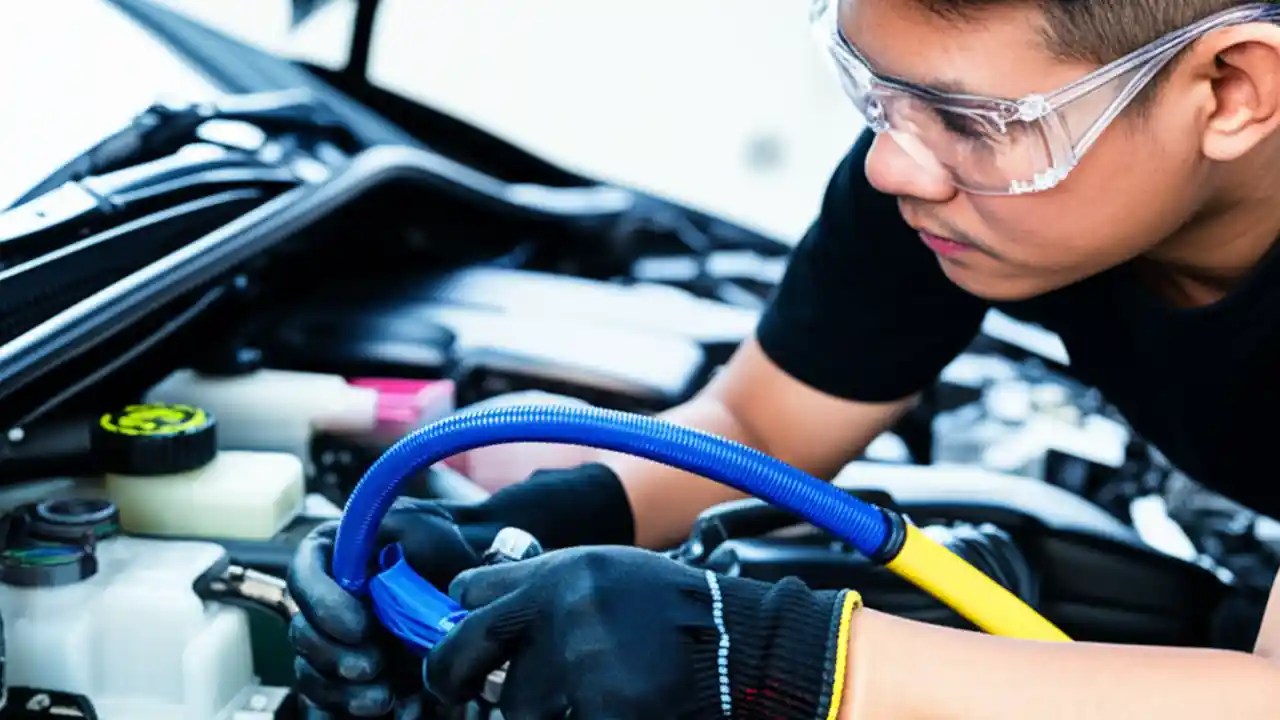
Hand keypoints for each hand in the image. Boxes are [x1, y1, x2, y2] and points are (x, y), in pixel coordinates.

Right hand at [287, 499, 482, 716]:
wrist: (462, 586)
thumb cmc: (442, 550)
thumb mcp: (426, 529)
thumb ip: (400, 536)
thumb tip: (380, 566)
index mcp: (331, 555)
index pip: (302, 574)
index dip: (322, 604)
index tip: (359, 626)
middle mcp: (323, 598)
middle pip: (302, 632)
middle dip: (334, 656)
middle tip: (373, 665)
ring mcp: (331, 639)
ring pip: (311, 671)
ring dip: (342, 689)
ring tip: (383, 696)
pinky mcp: (344, 674)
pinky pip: (328, 699)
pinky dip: (351, 707)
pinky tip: (385, 707)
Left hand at [425, 546, 861, 719]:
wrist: (744, 646)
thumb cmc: (676, 612)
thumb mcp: (608, 573)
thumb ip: (547, 587)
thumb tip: (478, 606)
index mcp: (562, 574)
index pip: (469, 592)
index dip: (461, 620)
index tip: (463, 644)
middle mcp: (563, 613)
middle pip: (463, 652)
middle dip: (452, 679)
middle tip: (456, 692)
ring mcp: (582, 667)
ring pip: (513, 709)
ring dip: (534, 710)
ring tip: (575, 696)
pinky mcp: (605, 709)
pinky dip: (573, 715)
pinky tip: (605, 704)